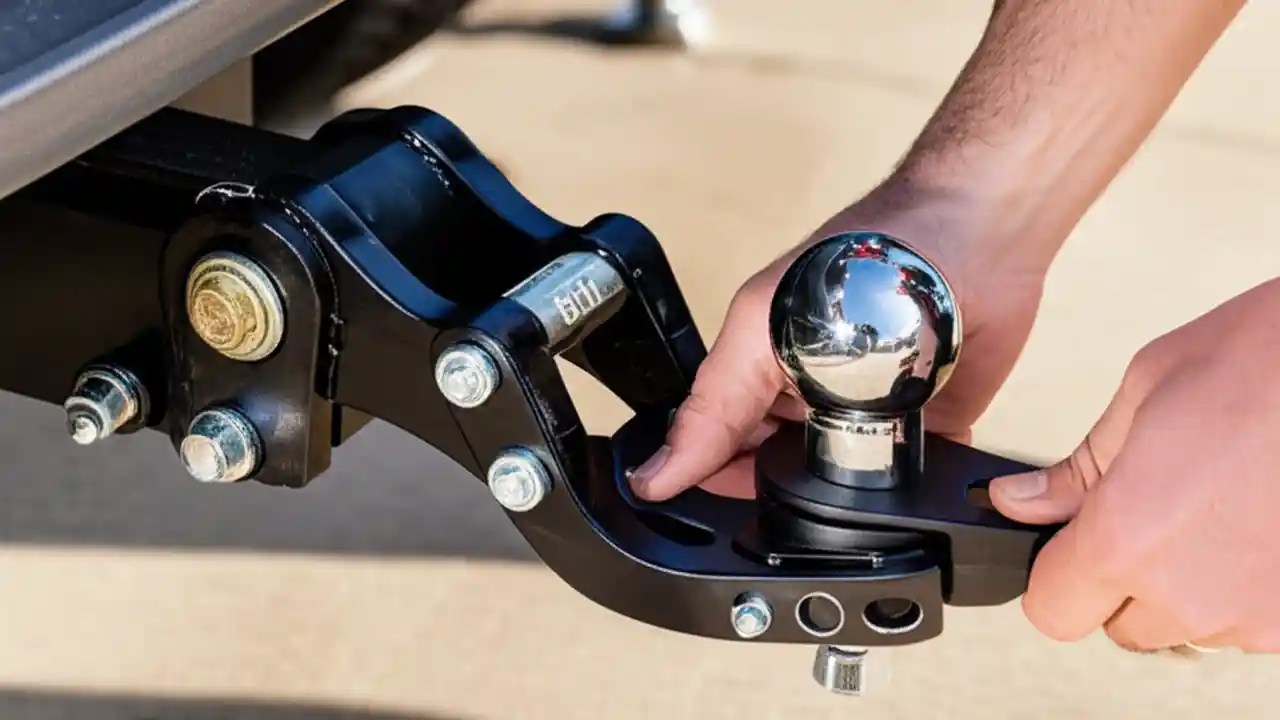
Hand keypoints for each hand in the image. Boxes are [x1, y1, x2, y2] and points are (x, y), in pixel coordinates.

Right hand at [628, 180, 1049, 500]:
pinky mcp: (931, 432)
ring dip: (838, 505)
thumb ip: (713, 404)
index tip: (692, 526)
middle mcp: (810, 404)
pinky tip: (895, 498)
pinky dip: (907, 495)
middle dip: (774, 500)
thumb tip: (657, 473)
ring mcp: (870, 422)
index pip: (718, 453)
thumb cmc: (860, 253)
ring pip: (843, 493)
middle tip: (769, 515)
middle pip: (779, 481)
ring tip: (828, 509)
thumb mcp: (759, 327)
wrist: (969, 229)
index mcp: (759, 379)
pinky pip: (911, 484)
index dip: (704, 489)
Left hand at [990, 278, 1279, 652]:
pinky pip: (1242, 622)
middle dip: (1118, 579)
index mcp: (1126, 539)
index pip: (1052, 610)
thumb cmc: (1264, 361)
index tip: (1065, 545)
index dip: (1053, 576)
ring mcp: (1251, 615)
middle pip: (1118, 625)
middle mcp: (1187, 595)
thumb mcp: (1144, 394)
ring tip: (1210, 507)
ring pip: (1184, 627)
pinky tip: (1249, 524)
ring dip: (1181, 586)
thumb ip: (1076, 469)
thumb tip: (1018, 502)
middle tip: (1149, 510)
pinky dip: (1237, 586)